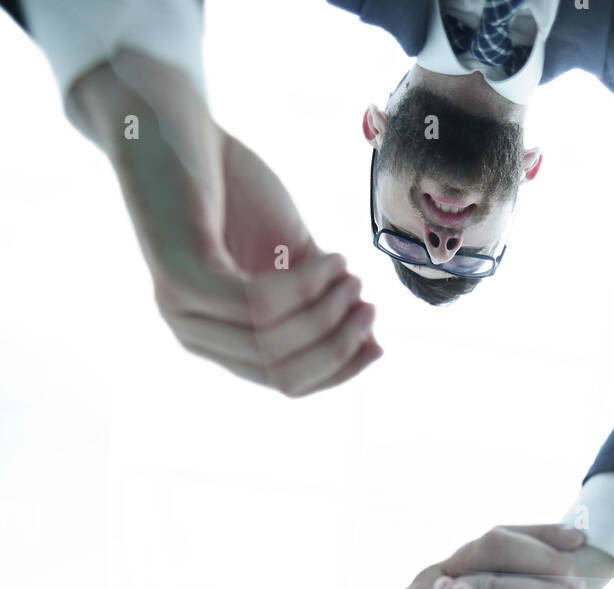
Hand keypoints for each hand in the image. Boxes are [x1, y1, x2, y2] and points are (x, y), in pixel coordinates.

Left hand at [73, 51, 381, 395]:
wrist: (169, 116)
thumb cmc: (229, 183)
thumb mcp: (285, 250)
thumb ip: (316, 297)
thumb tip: (368, 339)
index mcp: (218, 339)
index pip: (285, 383)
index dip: (338, 371)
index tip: (378, 342)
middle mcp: (194, 335)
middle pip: (282, 374)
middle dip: (337, 346)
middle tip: (369, 304)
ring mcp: (181, 309)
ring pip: (273, 344)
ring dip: (326, 313)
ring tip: (352, 275)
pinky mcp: (179, 276)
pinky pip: (259, 304)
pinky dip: (304, 285)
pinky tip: (329, 259)